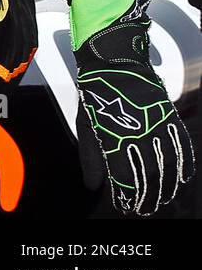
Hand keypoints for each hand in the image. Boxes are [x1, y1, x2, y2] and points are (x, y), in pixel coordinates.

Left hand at [75, 16, 195, 214]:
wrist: (113, 59)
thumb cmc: (97, 93)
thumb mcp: (87, 124)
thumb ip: (91, 156)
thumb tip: (92, 186)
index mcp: (112, 136)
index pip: (122, 176)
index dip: (126, 195)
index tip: (126, 207)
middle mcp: (136, 133)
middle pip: (147, 175)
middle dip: (147, 196)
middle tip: (145, 209)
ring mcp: (154, 124)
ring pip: (166, 164)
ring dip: (166, 186)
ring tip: (162, 200)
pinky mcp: (168, 116)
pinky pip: (181, 145)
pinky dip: (183, 164)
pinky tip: (182, 178)